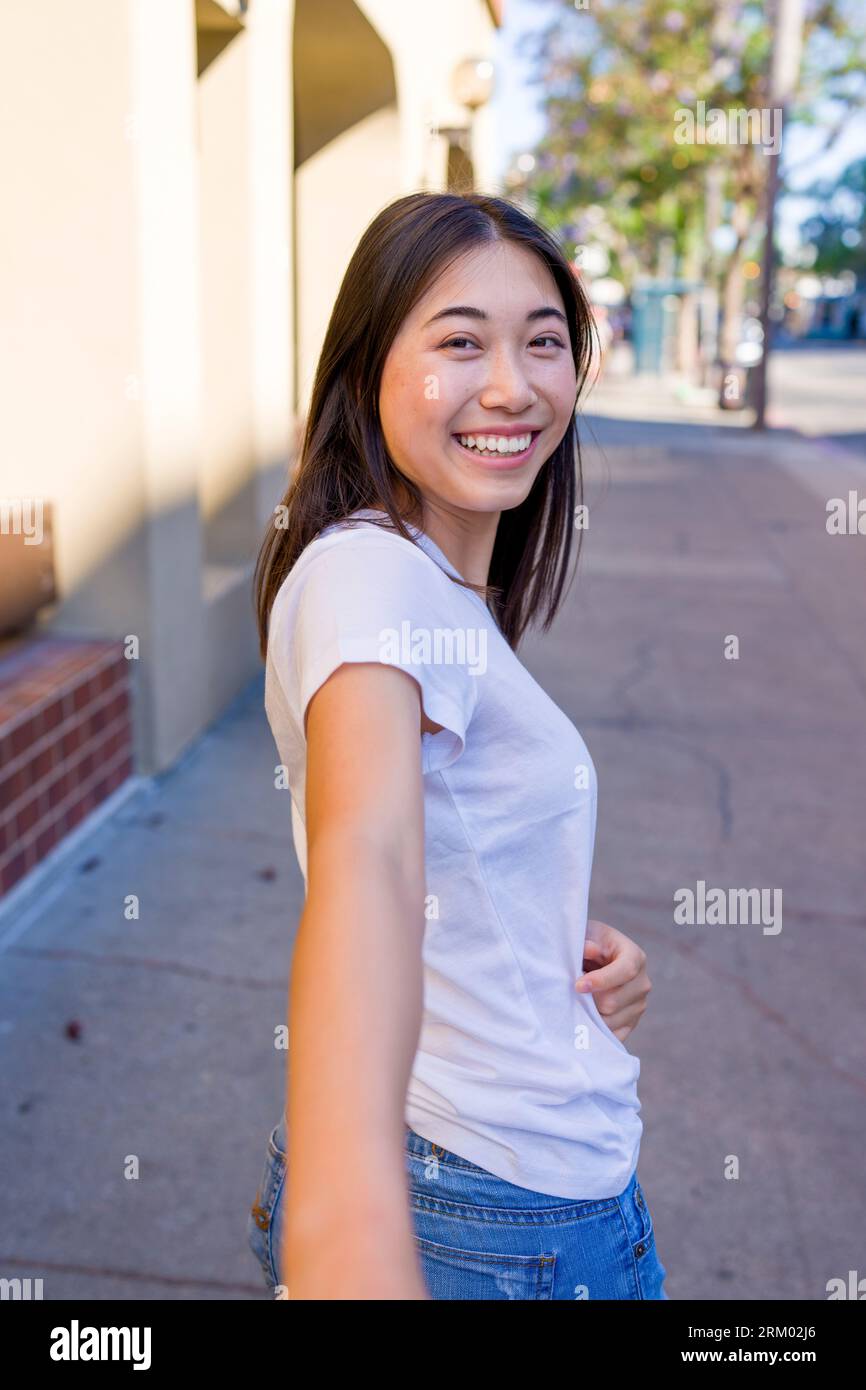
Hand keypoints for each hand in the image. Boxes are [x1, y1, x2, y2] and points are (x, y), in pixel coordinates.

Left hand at [576, 918, 650, 1042]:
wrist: (593, 959)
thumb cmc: (588, 944)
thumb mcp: (586, 935)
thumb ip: (587, 941)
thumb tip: (590, 949)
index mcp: (635, 957)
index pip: (625, 971)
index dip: (601, 980)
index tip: (578, 985)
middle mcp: (642, 982)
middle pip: (613, 1002)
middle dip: (589, 999)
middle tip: (571, 992)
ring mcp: (639, 1005)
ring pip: (610, 1021)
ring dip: (589, 1014)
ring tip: (578, 1000)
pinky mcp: (631, 1023)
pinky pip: (613, 1036)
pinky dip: (596, 1030)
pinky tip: (584, 1018)